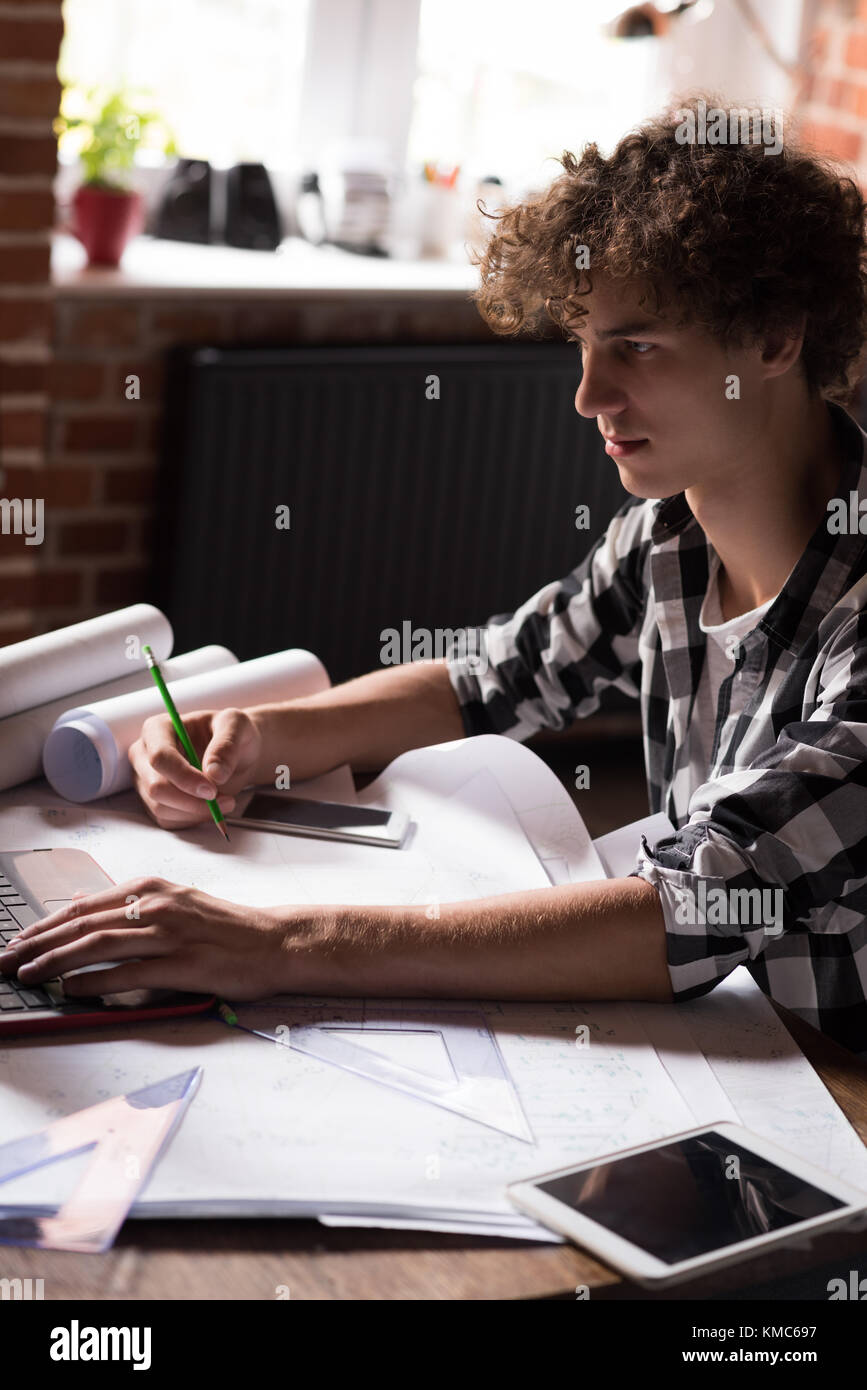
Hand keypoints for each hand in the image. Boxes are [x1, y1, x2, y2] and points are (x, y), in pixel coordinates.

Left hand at [0, 876, 300, 1000]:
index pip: (84, 905)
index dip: (45, 924)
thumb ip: (134, 906)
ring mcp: (168, 933)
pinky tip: (69, 988)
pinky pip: (126, 972)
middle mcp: (156, 905)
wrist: (275, 941)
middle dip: (37, 942)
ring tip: (26, 973)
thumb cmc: (227, 928)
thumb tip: (85, 910)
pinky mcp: (181, 963)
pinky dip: (92, 980)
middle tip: (7, 959)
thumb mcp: (177, 901)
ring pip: (96, 944)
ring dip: (54, 961)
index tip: (19, 939)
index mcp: (152, 888)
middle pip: (82, 923)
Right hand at [128, 707, 262, 828]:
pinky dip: (194, 819)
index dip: (184, 777)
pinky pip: (169, 821)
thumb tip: (214, 774)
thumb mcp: (237, 726)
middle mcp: (145, 755)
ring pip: (162, 808)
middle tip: (227, 800)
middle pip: (156, 787)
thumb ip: (227, 745)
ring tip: (226, 801)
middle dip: (193, 800)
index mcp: (157, 729)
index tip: (212, 789)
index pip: (160, 757)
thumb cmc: (232, 734)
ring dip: (198, 812)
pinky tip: (212, 807)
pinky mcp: (155, 802)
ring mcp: (146, 781)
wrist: (238, 753)